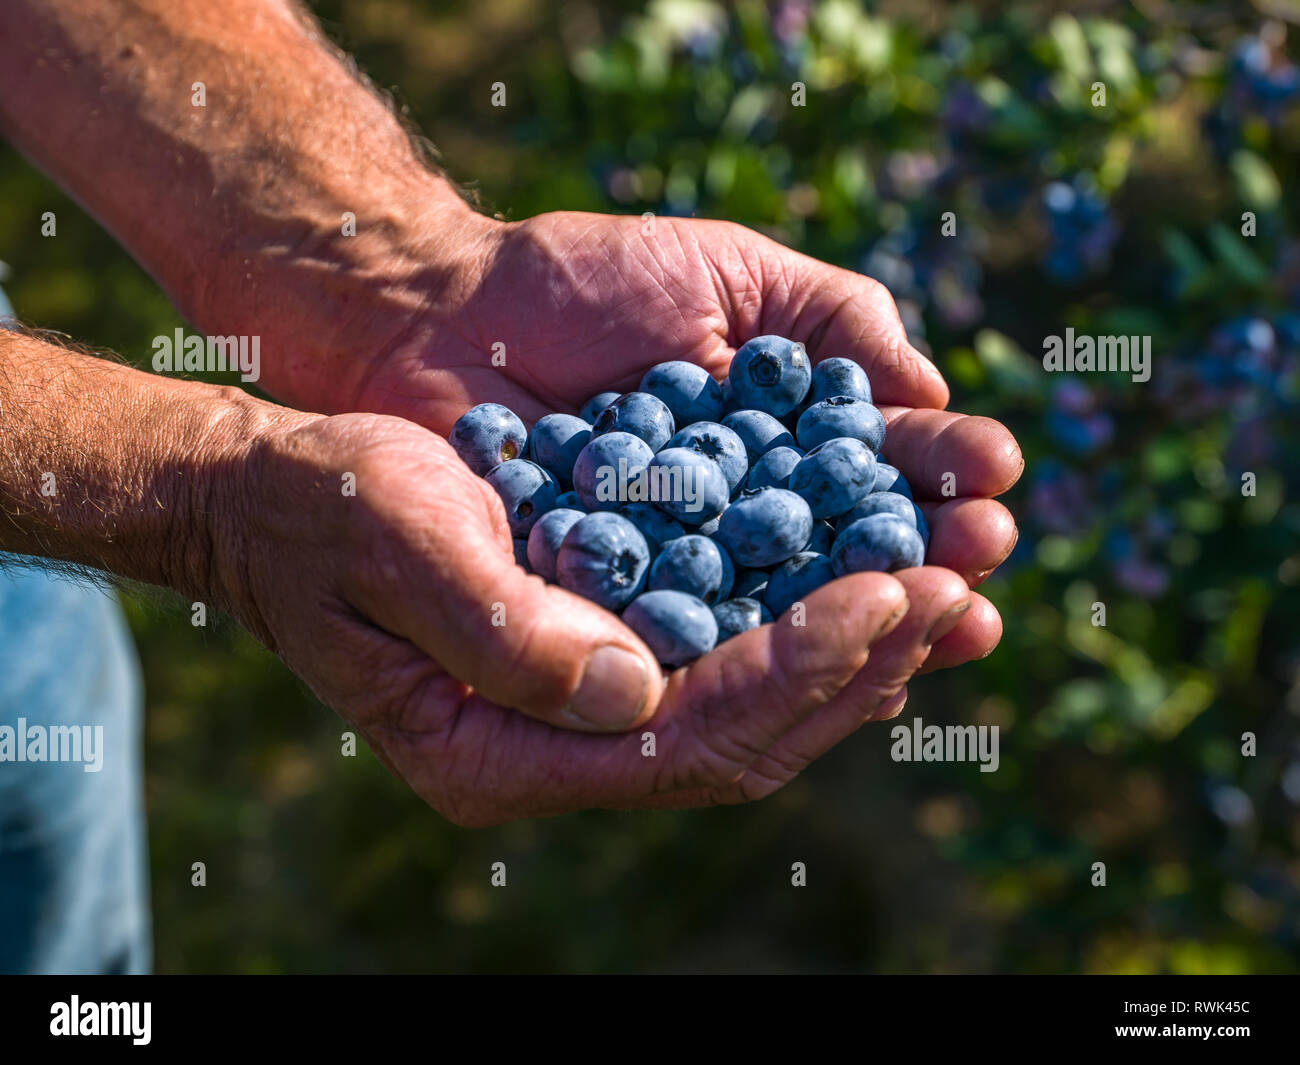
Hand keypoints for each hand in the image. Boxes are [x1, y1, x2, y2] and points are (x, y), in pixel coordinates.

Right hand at [229, 411, 980, 825]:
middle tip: (959, 595)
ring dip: (859, 651)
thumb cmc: (325, 506)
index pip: (684, 734)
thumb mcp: (399, 547)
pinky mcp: (607, 649)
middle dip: (859, 667)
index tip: (890, 596)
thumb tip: (635, 693)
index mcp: (500, 749)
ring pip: (753, 704)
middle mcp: (558, 745)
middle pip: (743, 736)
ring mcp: (587, 704)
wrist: (283, 489)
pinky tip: (874, 577)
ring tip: (953, 591)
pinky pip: (730, 653)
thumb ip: (503, 632)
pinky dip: (809, 619)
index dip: (795, 670)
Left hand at [339, 209, 1021, 668]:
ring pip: (794, 622)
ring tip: (941, 617)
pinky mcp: (620, 624)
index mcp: (782, 446)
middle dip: (929, 562)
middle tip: (984, 561)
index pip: (879, 474)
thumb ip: (832, 322)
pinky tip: (832, 670)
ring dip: (872, 626)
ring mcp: (687, 581)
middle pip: (854, 561)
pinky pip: (703, 658)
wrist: (441, 316)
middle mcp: (746, 525)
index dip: (942, 480)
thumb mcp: (726, 274)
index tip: (996, 480)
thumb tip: (930, 399)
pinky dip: (765, 668)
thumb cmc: (582, 284)